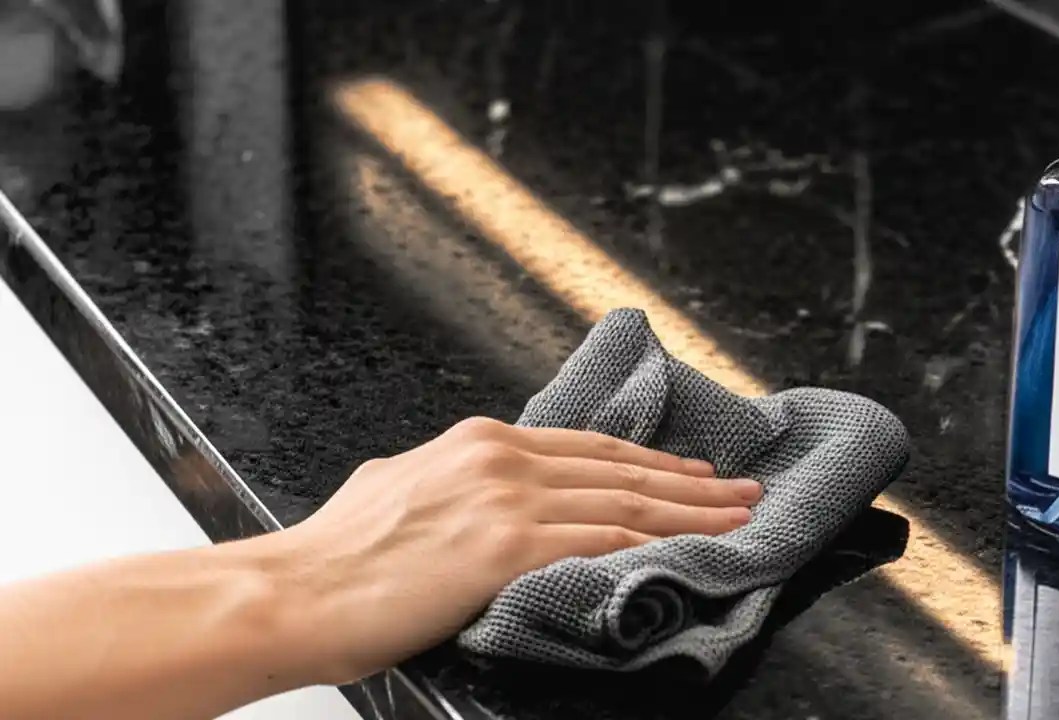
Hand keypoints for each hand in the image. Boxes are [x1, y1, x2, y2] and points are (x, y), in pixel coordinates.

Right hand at [272, 417, 760, 683]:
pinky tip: (690, 550)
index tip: (690, 470)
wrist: (294, 593)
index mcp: (479, 442)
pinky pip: (604, 541)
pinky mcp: (508, 546)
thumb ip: (444, 480)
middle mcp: (501, 457)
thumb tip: (459, 491)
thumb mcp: (396, 486)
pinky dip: (657, 544)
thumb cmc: (334, 554)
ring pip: (625, 501)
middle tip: (742, 490)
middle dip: (690, 483)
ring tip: (739, 518)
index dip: (649, 461)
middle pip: (620, 470)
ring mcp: (508, 498)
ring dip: (692, 512)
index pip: (589, 448)